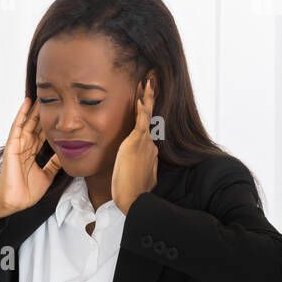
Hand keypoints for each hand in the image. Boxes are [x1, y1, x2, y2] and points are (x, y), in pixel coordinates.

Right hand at [0, 97, 63, 216]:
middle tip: (53, 96)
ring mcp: (18, 145)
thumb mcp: (47, 175)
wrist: (15, 202)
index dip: (50, 122)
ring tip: (40, 93)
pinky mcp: (12, 146)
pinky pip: (17, 127)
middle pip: (36, 125)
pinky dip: (21, 115)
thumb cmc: (27, 192)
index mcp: (32, 153)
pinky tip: (26, 103)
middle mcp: (25, 147)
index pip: (43, 134)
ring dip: (33, 109)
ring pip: (27, 122)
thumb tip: (65, 154)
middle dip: (43, 112)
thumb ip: (54, 164)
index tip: (59, 111)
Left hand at [111, 76, 157, 214]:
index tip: (144, 98)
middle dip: (149, 98)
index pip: (145, 125)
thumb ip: (137, 169)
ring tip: (147, 80)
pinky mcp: (137, 145)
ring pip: (147, 115)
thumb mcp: (135, 177)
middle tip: (150, 80)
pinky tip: (140, 97)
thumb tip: (139, 170)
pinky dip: (141, 109)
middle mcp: (148, 144)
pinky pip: (141, 123)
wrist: (133, 201)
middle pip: (149, 116)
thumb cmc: (130, 192)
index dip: (145, 110)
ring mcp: (144, 143)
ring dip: (147, 97)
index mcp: (147, 150)